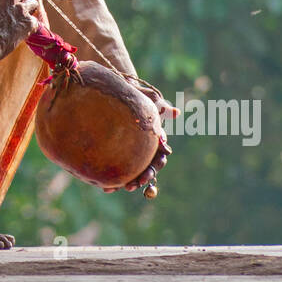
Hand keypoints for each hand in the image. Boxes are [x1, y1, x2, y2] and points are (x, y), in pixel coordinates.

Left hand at [107, 79, 175, 193]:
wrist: (117, 92)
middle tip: (132, 186)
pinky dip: (112, 179)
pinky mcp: (115, 153)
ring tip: (117, 189)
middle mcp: (144, 148)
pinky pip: (116, 169)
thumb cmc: (137, 96)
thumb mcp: (150, 100)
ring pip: (131, 171)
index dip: (154, 168)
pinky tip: (106, 188)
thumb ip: (161, 108)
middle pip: (145, 168)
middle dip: (140, 178)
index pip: (159, 158)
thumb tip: (175, 113)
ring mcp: (130, 152)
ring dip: (126, 182)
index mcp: (155, 140)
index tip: (147, 176)